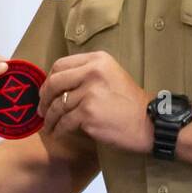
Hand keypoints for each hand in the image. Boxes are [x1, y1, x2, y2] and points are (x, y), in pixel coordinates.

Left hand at [38, 51, 152, 153]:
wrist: (150, 123)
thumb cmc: (130, 103)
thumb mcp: (112, 76)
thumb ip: (87, 74)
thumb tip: (58, 83)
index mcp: (98, 60)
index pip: (61, 64)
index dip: (49, 79)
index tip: (46, 91)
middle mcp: (92, 72)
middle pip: (54, 82)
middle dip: (44, 98)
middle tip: (42, 110)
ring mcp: (90, 92)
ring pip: (58, 105)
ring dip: (51, 118)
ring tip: (50, 125)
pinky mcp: (88, 112)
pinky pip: (65, 121)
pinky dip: (59, 129)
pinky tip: (59, 133)